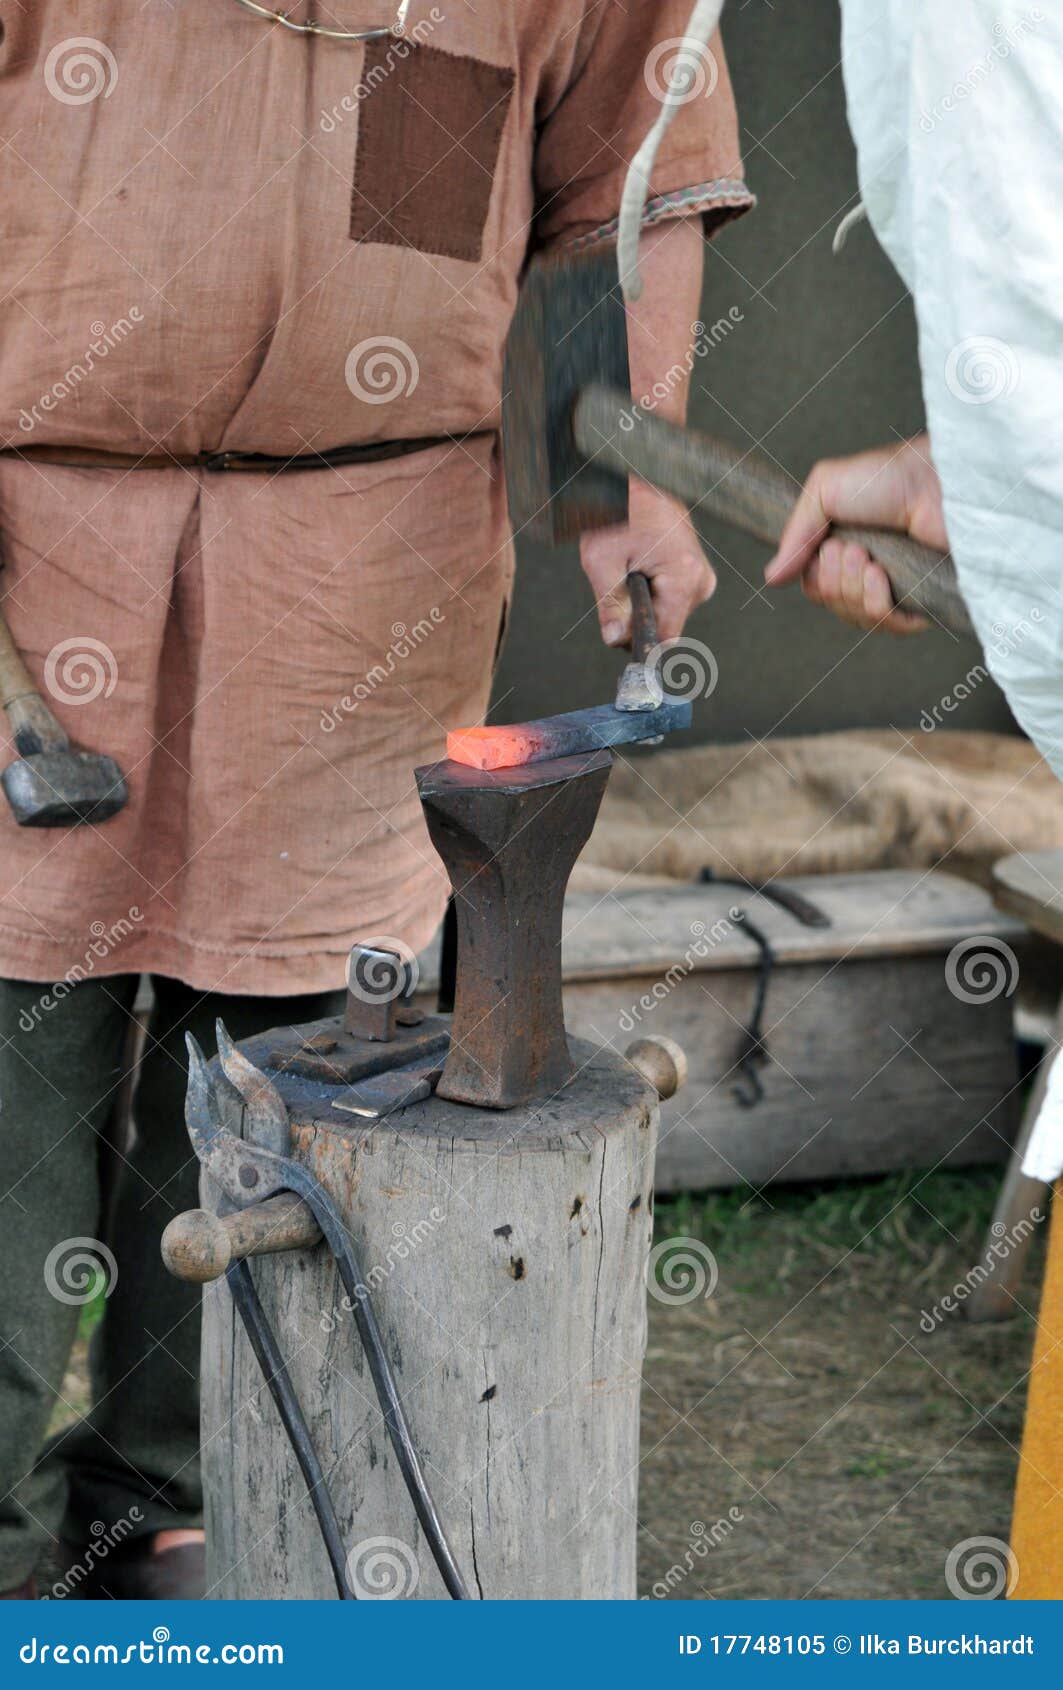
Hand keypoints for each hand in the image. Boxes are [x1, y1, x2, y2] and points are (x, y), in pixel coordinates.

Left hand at [580, 482, 715, 647]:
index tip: (618, 628)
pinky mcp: (696, 571)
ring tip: (629, 565)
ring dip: (643, 600)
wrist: (635, 478)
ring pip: (667, 612)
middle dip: (637, 614)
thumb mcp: (601, 560)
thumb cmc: (617, 510)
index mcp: (685, 577)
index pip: (665, 636)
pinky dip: (651, 589)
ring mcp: (702, 575)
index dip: (638, 638)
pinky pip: (670, 596)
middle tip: (617, 582)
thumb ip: (610, 606)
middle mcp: (701, 579)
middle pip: (666, 625)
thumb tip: (616, 640)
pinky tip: (640, 564)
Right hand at [764, 435, 947, 635]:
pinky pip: (891, 627)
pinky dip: (877, 606)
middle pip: (833, 605)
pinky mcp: (925, 599)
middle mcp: (870, 571)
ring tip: (870, 559)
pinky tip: (882, 578)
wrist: (935, 480)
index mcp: (846, 548)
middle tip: (853, 549)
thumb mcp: (824, 490)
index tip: (831, 546)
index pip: (815, 587)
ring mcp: (899, 587)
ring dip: (854, 590)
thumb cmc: (887, 476)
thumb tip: (771, 579)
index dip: (815, 577)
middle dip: (835, 581)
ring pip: (857, 619)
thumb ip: (795, 535)